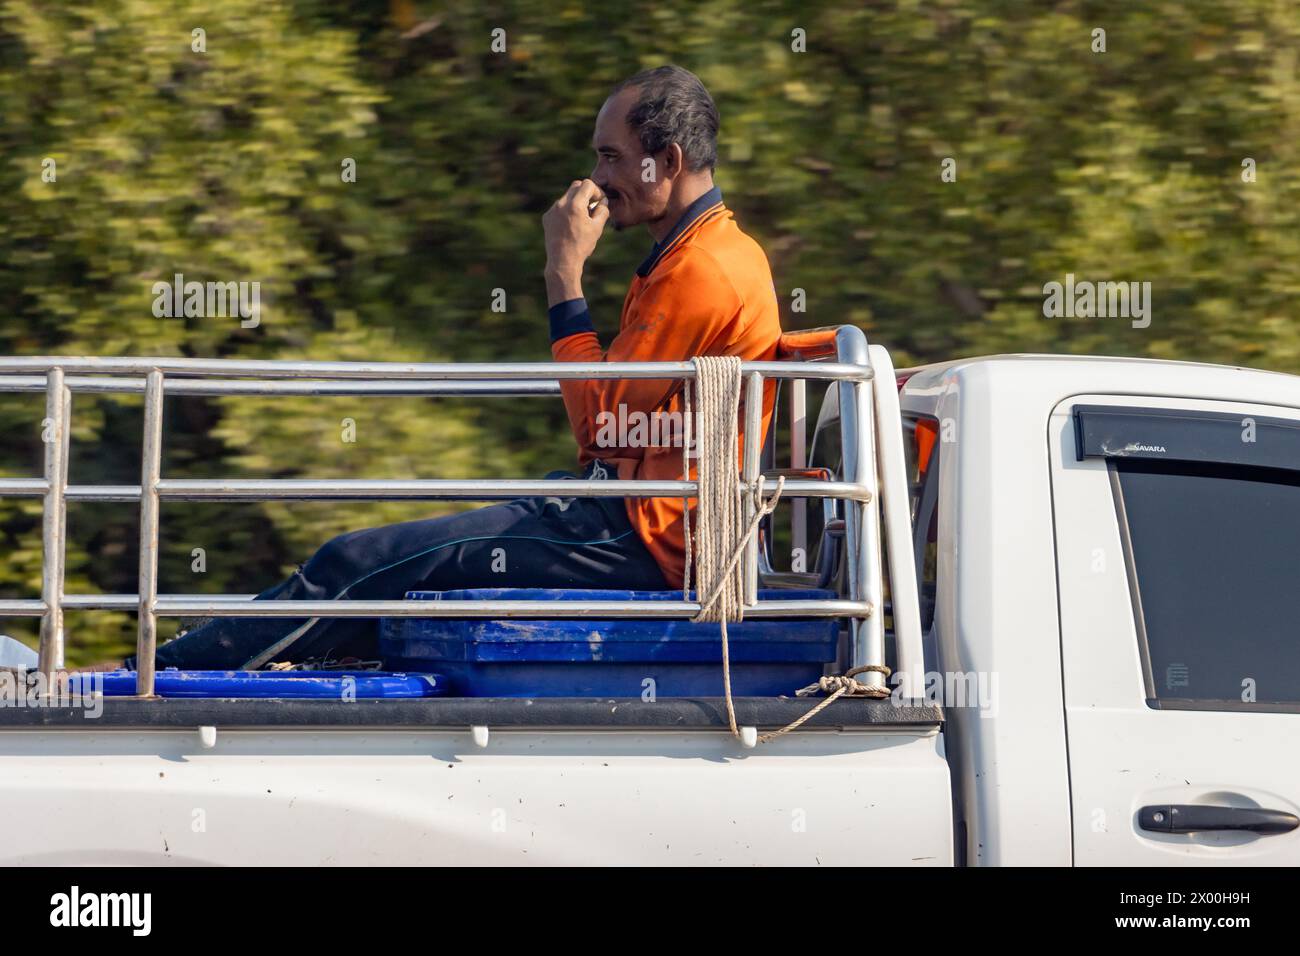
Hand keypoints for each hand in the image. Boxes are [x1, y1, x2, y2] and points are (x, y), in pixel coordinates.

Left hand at [543, 179, 608, 301]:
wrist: (563, 261)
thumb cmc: (582, 245)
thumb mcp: (597, 228)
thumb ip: (603, 210)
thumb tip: (603, 201)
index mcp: (575, 205)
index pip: (587, 184)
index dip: (596, 190)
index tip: (599, 201)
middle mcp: (561, 204)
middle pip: (576, 186)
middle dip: (586, 192)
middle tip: (592, 205)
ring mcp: (552, 210)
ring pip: (567, 197)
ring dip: (576, 202)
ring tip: (582, 218)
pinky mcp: (547, 217)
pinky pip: (559, 207)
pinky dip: (567, 211)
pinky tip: (571, 225)